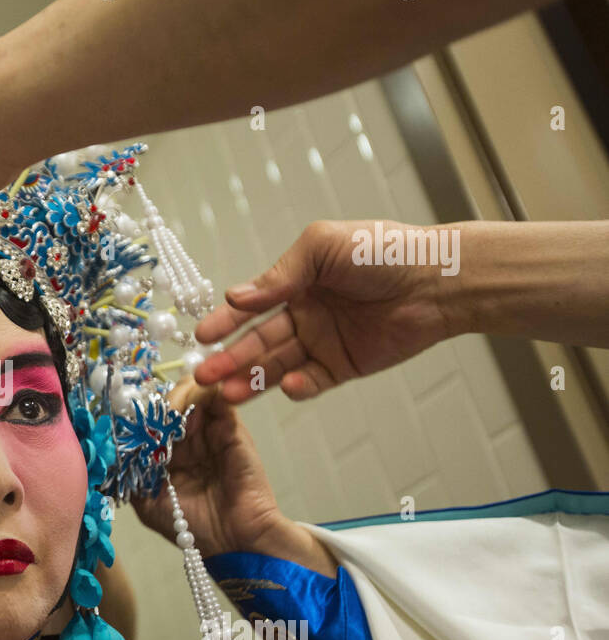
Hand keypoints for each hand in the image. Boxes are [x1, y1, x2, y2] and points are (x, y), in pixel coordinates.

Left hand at [130, 378, 335, 574]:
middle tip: (143, 415)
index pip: (152, 419)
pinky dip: (193, 395)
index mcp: (171, 452)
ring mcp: (211, 429)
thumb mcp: (148, 503)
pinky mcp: (231, 426)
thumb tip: (112, 450)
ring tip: (160, 414)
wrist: (233, 541)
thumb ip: (131, 476)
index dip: (138, 414)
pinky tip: (176, 413)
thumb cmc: (192, 526)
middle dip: (153, 403)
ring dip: (171, 397)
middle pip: (170, 400)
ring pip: (191, 391)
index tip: (124, 418)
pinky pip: (213, 396)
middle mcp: (191, 437)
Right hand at [193, 220, 455, 402]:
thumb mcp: (322, 247)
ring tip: (228, 392)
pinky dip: (296, 386)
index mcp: (295, 284)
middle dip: (229, 359)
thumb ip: (280, 274)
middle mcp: (303, 315)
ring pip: (277, 366)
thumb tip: (237, 297)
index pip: (250, 307)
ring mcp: (321, 343)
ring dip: (251, 379)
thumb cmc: (383, 251)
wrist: (437, 280)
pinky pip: (311, 381)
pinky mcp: (342, 367)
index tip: (202, 336)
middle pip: (257, 342)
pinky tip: (285, 385)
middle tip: (203, 375)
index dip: (225, 321)